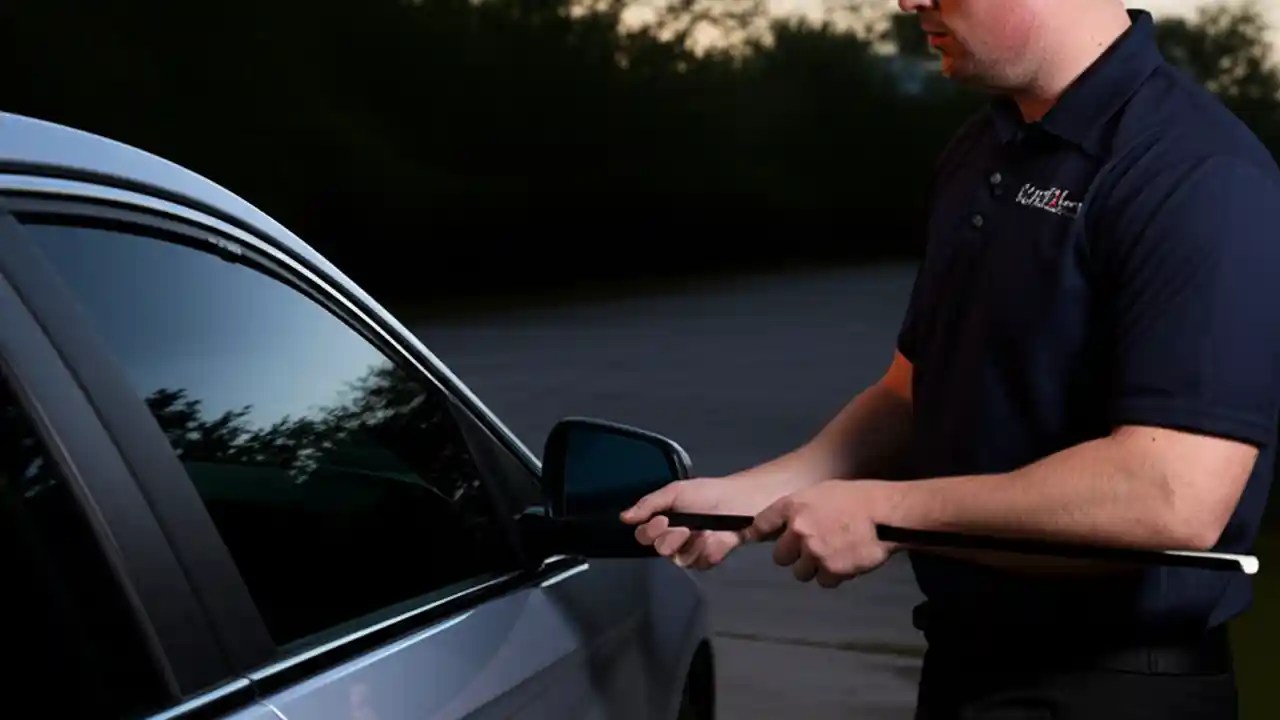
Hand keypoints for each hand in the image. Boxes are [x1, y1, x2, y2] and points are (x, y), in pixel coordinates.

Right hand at [620, 477, 760, 569]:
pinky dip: (709, 550)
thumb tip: (623, 517)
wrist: (744, 502)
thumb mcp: (676, 491)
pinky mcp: (709, 559)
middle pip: (660, 550)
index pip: (643, 535)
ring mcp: (691, 551)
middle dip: (672, 538)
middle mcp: (674, 538)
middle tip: (686, 526)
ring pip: (680, 559)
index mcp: (663, 521)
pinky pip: (700, 563)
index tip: (663, 519)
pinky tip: (718, 538)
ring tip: (707, 530)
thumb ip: (650, 504)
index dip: (650, 531)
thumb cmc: (710, 493)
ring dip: (693, 544)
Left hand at [745, 479, 900, 587]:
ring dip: (814, 568)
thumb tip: (784, 527)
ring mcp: (814, 553)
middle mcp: (798, 531)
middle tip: (811, 549)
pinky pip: (823, 582)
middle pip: (779, 558)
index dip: (759, 533)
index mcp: (793, 506)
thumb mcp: (820, 493)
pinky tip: (845, 562)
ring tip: (833, 555)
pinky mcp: (831, 571)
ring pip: (801, 573)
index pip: (761, 524)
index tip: (756, 538)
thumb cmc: (855, 498)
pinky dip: (833, 576)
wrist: (886, 515)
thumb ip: (799, 509)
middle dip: (793, 556)